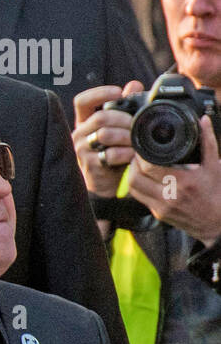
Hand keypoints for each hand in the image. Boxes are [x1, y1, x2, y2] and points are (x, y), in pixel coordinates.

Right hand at [71, 81, 140, 196]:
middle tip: (137, 123)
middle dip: (123, 119)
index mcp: (85, 121)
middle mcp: (80, 134)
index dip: (98, 94)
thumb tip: (134, 85)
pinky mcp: (91, 166)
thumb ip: (125, 105)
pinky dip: (126, 153)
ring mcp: (82, 151)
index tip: (118, 92)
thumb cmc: (114, 148)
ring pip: (104, 135)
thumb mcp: (119, 126)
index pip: (82, 102)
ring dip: (126, 136)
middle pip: (99, 117)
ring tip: (138, 139)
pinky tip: (134, 154)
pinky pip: (110, 154)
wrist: (109, 180)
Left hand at [124, 114, 220, 243]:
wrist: (219, 223)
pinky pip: (139, 197)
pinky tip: (142, 177)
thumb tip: (203, 120)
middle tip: (138, 153)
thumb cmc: (218, 193)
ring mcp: (162, 207)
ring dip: (132, 173)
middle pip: (136, 176)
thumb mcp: (216, 166)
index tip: (143, 146)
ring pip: (133, 187)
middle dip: (134, 162)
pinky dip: (136, 185)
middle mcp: (171, 195)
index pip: (149, 166)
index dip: (141, 154)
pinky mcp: (158, 214)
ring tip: (138, 163)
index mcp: (185, 181)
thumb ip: (208, 142)